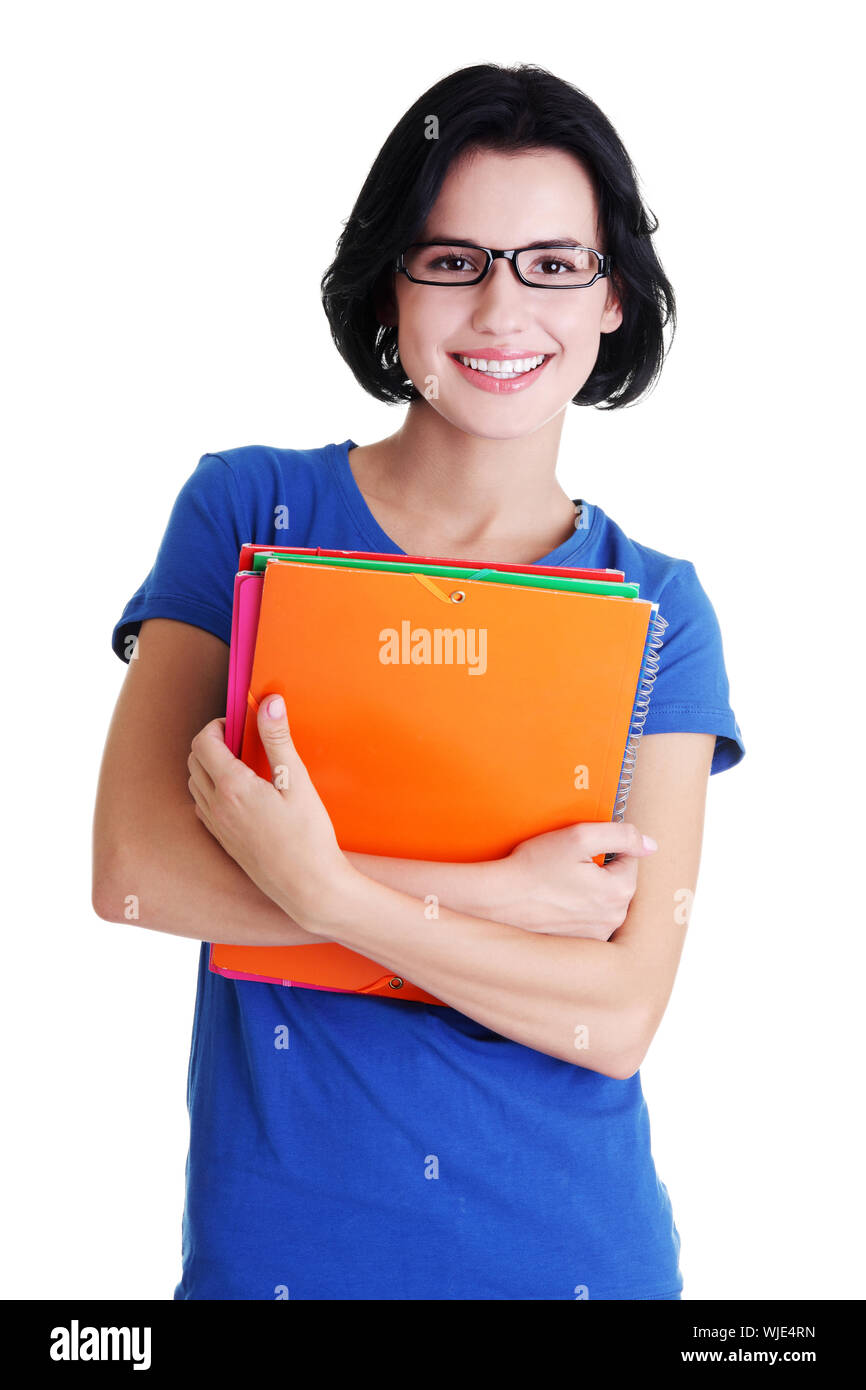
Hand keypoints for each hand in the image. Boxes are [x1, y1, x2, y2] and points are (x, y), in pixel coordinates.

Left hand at [187, 694, 355, 933]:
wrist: (308, 888)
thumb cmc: (308, 837)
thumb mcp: (297, 781)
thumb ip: (278, 739)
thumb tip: (269, 703)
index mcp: (232, 788)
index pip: (203, 743)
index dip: (216, 725)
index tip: (238, 721)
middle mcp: (216, 807)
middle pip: (193, 761)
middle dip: (210, 742)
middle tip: (240, 738)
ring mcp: (217, 826)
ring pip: (195, 784)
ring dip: (208, 766)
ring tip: (240, 762)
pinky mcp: (223, 841)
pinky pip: (202, 807)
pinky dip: (210, 790)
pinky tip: (238, 792)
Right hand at [502, 821, 657, 938]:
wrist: (498, 901)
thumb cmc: (534, 867)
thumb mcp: (578, 836)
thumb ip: (621, 835)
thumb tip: (650, 845)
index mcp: (620, 891)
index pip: (629, 858)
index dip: (604, 848)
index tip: (578, 851)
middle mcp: (614, 918)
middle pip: (618, 881)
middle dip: (599, 870)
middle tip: (566, 866)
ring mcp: (597, 934)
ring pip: (604, 900)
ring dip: (589, 890)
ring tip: (559, 884)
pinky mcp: (579, 944)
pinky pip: (589, 918)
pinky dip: (578, 909)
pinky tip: (556, 902)